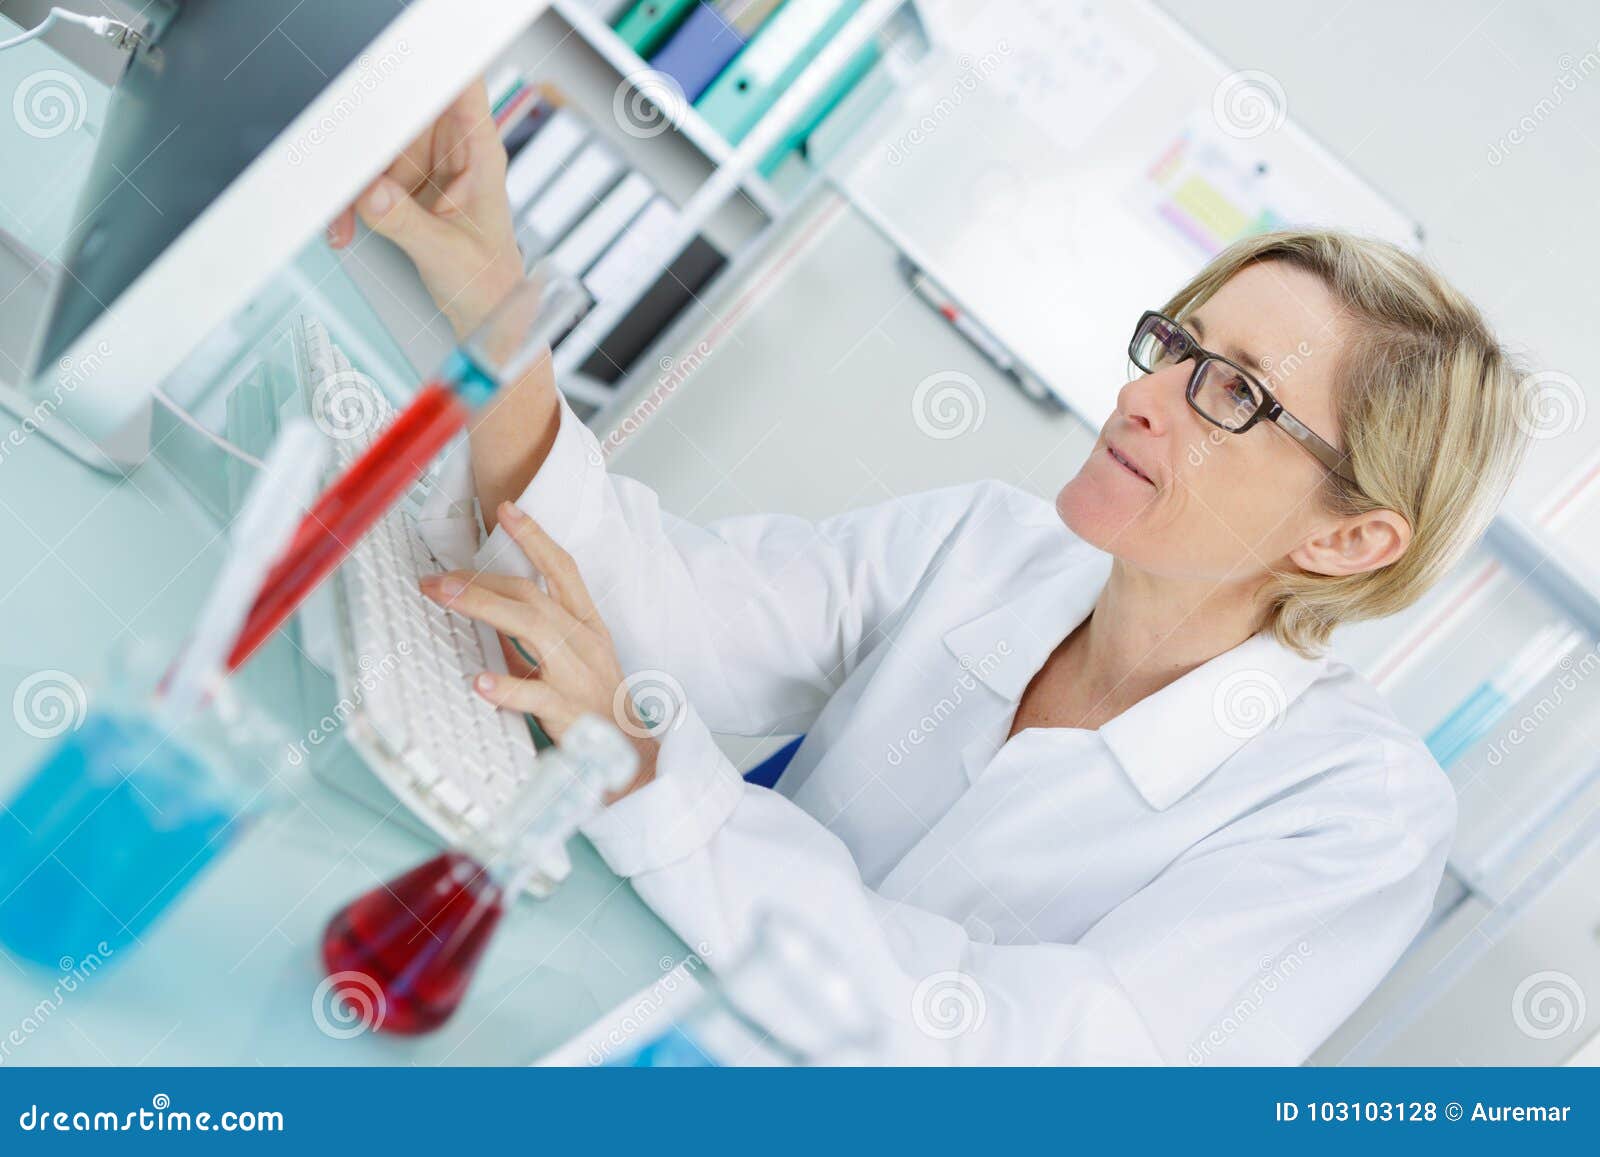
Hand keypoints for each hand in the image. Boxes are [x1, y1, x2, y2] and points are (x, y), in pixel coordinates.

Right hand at [327, 80, 521, 339]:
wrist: (484, 311)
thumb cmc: (488, 281)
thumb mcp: (448, 255)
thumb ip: (407, 223)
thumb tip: (372, 193)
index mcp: (478, 151)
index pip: (458, 85)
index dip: (424, 72)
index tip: (386, 81)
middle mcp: (450, 149)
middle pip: (400, 109)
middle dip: (364, 131)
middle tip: (338, 156)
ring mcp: (423, 163)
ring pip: (373, 143)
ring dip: (348, 177)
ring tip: (340, 218)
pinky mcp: (401, 183)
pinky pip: (364, 174)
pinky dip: (347, 198)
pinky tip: (344, 226)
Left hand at [419, 501, 659, 798]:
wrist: (632, 757)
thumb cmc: (595, 706)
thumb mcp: (570, 661)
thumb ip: (531, 638)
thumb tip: (488, 614)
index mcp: (587, 626)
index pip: (563, 570)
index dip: (536, 537)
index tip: (508, 508)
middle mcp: (584, 642)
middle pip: (532, 596)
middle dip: (481, 580)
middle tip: (436, 577)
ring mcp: (578, 674)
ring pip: (531, 628)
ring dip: (483, 607)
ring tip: (445, 598)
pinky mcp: (569, 711)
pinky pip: (536, 695)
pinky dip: (506, 687)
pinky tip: (478, 682)